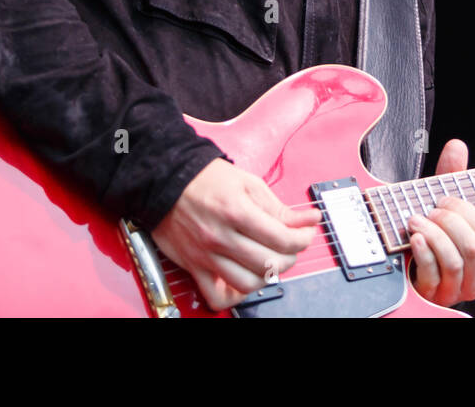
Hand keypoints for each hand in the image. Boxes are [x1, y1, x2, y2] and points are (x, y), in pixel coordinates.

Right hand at [151, 158, 322, 310]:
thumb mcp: (248, 183)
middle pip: (269, 263)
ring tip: (271, 261)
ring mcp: (205, 255)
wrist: (165, 180)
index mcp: (236, 211)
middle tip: (292, 246)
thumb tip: (309, 220)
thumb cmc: (206, 179)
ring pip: (247, 284)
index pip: (282, 239)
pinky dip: (235, 295)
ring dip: (267, 276)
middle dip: (290, 256)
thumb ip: (279, 208)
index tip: (306, 232)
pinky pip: (216, 296)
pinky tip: (245, 279)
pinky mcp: (193, 266)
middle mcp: (220, 237)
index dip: (303, 238)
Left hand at [407, 138, 474, 306]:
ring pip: (455, 262)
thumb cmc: (429, 235)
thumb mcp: (441, 206)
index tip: (443, 198)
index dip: (464, 211)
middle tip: (430, 210)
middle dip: (449, 222)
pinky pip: (433, 276)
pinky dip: (423, 253)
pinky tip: (413, 239)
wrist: (401, 270)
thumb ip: (451, 178)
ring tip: (415, 221)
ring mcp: (455, 290)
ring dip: (434, 236)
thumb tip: (456, 145)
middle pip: (473, 246)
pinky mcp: (432, 297)